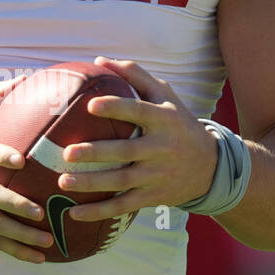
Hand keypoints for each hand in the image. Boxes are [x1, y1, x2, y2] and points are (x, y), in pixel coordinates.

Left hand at [56, 56, 219, 223]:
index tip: (91, 105)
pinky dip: (99, 212)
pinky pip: (123, 206)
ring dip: (92, 184)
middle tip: (67, 153)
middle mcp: (161, 148)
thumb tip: (100, 60)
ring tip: (63, 181)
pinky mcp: (152, 197)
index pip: (139, 112)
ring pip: (122, 182)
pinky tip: (73, 214)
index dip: (116, 108)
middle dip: (96, 153)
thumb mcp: (166, 96)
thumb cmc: (178, 124)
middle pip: (126, 152)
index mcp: (164, 120)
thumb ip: (136, 76)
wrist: (211, 167)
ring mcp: (156, 175)